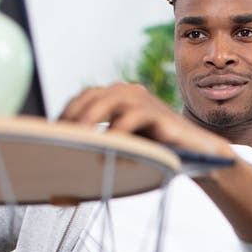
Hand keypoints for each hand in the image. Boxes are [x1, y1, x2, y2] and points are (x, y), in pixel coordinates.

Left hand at [59, 82, 233, 162]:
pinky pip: (131, 118)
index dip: (66, 113)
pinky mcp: (158, 113)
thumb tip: (74, 159)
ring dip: (89, 120)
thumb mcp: (128, 144)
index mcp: (119, 96)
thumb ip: (105, 142)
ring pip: (108, 101)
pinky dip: (117, 132)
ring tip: (78, 139)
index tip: (52, 134)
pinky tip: (107, 148)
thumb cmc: (160, 152)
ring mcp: (144, 100)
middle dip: (73, 116)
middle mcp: (129, 92)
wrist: (200, 155)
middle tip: (60, 137)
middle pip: (91, 96)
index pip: (83, 98)